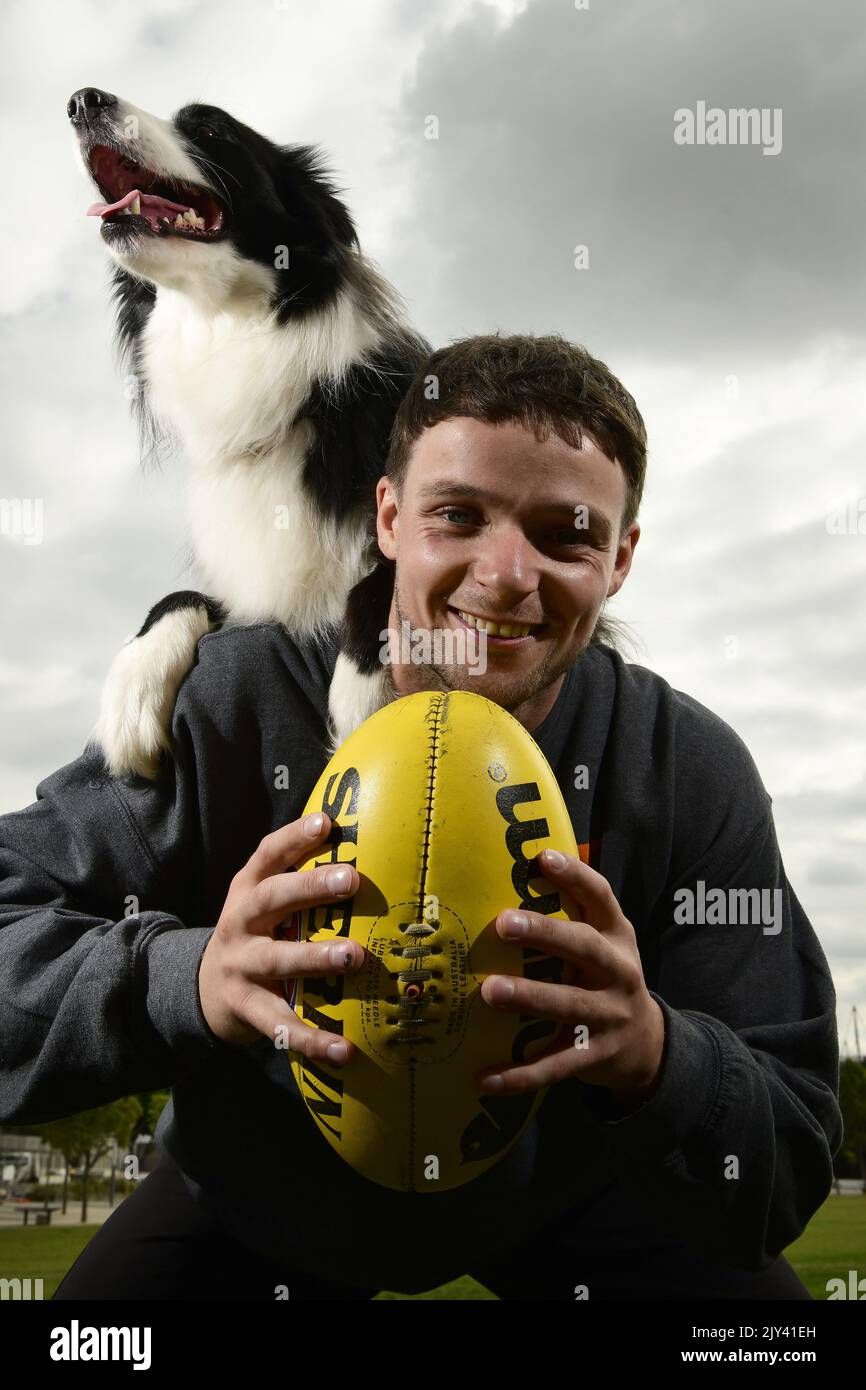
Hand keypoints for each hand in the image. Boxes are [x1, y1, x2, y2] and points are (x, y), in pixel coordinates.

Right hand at [198, 812, 362, 1056]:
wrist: (202, 992)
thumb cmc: (256, 936)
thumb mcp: (264, 904)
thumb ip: (299, 882)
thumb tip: (368, 852)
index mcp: (247, 891)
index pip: (268, 856)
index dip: (294, 838)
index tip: (325, 822)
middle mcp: (240, 923)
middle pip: (271, 900)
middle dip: (309, 888)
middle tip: (351, 879)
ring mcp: (240, 967)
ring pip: (277, 960)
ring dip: (315, 957)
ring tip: (355, 956)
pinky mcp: (246, 1009)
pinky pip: (280, 1025)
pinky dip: (312, 1039)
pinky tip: (344, 1049)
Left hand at [476, 847, 665, 1103]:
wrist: (648, 1046)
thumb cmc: (606, 978)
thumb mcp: (604, 943)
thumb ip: (574, 911)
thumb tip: (524, 866)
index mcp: (616, 937)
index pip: (600, 897)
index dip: (575, 876)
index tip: (543, 858)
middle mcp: (618, 972)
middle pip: (584, 948)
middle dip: (545, 934)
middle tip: (503, 923)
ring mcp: (610, 1016)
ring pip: (569, 1006)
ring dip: (530, 997)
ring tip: (490, 991)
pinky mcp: (594, 1056)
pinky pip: (555, 1066)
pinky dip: (519, 1075)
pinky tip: (483, 1077)